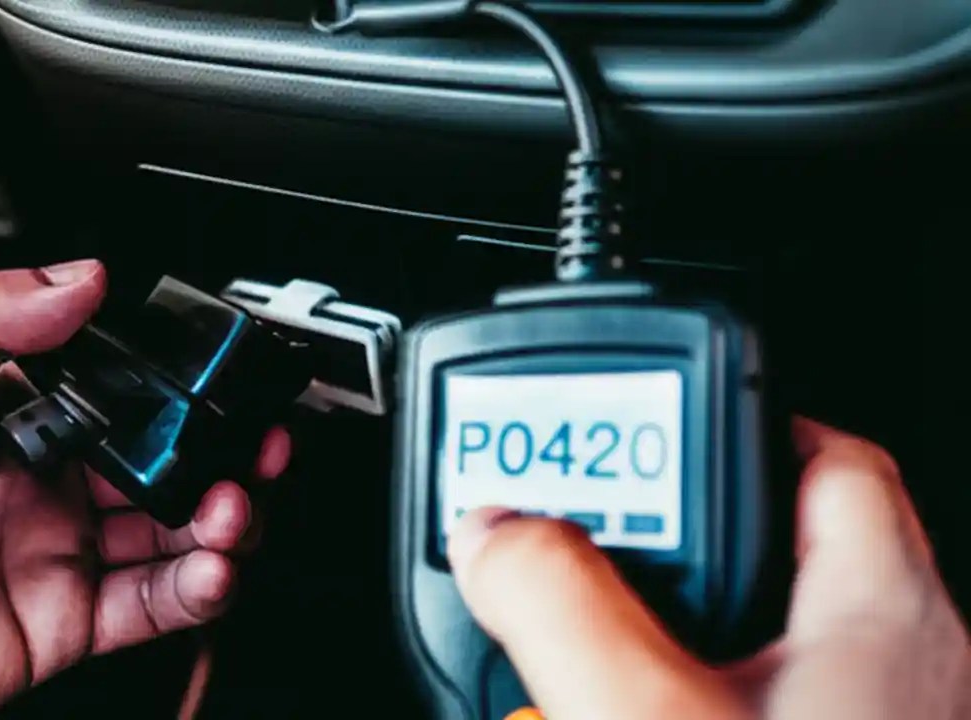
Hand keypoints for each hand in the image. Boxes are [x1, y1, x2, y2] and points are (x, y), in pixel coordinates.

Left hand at [0, 261, 289, 718]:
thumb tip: (78, 277)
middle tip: (255, 445)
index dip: (174, 385)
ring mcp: (51, 553)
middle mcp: (36, 481)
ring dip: (220, 517)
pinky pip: (153, 603)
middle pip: (160, 459)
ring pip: (171, 530)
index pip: (114, 387)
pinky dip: (198, 588)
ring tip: (231, 510)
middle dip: (218, 450)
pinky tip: (209, 569)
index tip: (217, 379)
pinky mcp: (61, 624)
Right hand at [448, 418, 970, 719]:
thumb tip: (494, 532)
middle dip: (646, 545)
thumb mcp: (643, 718)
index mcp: (880, 616)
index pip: (824, 457)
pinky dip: (645, 713)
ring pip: (727, 653)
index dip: (731, 418)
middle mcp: (885, 676)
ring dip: (631, 645)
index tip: (643, 421)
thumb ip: (556, 601)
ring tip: (551, 657)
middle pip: (757, 553)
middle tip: (563, 542)